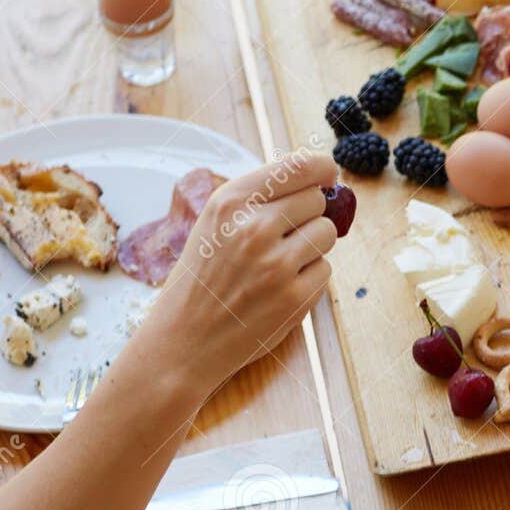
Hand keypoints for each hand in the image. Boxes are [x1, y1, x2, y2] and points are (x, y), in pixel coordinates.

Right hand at [137, 151, 337, 396]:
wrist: (181, 343)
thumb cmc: (201, 279)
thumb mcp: (214, 224)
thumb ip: (260, 199)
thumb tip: (321, 179)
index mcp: (230, 201)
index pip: (298, 166)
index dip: (321, 169)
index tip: (327, 176)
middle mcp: (253, 227)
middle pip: (317, 200)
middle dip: (308, 216)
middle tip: (281, 239)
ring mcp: (276, 263)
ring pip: (327, 233)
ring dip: (311, 248)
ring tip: (276, 267)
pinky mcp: (293, 296)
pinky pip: (325, 270)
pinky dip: (309, 280)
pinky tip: (277, 291)